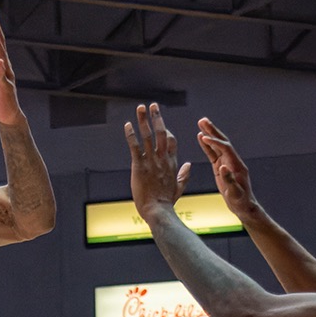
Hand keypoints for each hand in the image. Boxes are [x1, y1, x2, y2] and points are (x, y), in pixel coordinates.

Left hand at [125, 103, 190, 222]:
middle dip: (157, 117)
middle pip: (162, 132)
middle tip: (152, 105)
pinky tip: (127, 125)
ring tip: (140, 108)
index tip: (161, 123)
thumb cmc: (167, 202)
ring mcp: (151, 161)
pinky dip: (131, 134)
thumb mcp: (179, 188)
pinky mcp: (139, 166)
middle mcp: (162, 159)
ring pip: (148, 136)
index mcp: (172, 163)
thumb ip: (184, 175)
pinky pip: (134, 146)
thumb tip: (189, 165)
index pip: (171, 141)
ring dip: (143, 120)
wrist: (158, 211)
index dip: (167, 130)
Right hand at [194, 118, 262, 221]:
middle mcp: (232, 161)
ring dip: (209, 134)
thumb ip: (229, 180)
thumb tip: (223, 166)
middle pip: (222, 142)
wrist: (243, 206)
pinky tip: (200, 137)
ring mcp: (226, 163)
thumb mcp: (235, 193)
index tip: (204, 137)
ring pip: (217, 146)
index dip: (215, 142)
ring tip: (200, 123)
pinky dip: (207, 146)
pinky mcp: (220, 167)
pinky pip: (213, 154)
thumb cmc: (241, 201)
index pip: (226, 149)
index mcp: (237, 165)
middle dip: (213, 131)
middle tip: (203, 120)